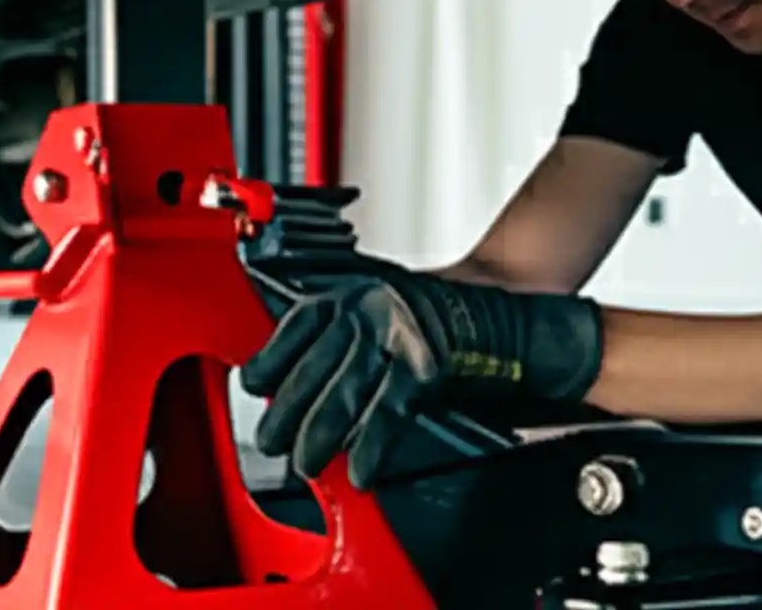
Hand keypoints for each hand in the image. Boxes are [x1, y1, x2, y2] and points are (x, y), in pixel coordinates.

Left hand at [241, 268, 603, 488]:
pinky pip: (387, 413)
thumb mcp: (381, 310)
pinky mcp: (427, 365)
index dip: (270, 361)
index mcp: (354, 291)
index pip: (296, 327)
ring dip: (319, 436)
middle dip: (288, 412)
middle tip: (271, 441)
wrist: (508, 313)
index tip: (253, 387)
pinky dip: (370, 447)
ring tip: (305, 464)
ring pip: (344, 394)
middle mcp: (369, 307)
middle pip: (314, 367)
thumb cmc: (443, 319)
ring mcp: (398, 334)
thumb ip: (342, 337)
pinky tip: (359, 470)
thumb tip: (298, 382)